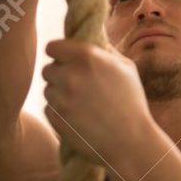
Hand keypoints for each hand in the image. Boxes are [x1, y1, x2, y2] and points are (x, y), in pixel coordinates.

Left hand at [41, 38, 149, 167]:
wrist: (130, 141)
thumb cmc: (132, 101)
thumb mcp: (126, 67)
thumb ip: (105, 50)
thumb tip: (92, 39)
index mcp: (86, 57)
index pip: (52, 46)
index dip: (59, 52)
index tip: (65, 58)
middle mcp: (69, 75)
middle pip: (48, 69)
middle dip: (59, 74)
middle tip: (76, 83)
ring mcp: (61, 98)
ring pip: (48, 89)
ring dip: (59, 93)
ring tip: (81, 102)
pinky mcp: (56, 118)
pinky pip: (50, 108)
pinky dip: (59, 111)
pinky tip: (79, 116)